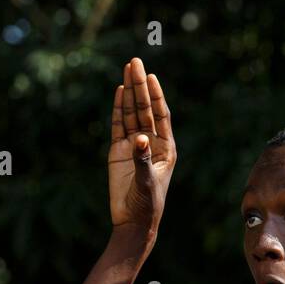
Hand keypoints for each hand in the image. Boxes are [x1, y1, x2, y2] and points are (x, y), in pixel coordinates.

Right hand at [108, 57, 176, 230]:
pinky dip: (118, 109)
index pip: (161, 116)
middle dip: (141, 86)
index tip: (152, 77)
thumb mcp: (147, 182)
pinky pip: (118, 125)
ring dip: (130, 92)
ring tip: (127, 69)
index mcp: (166, 149)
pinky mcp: (119, 152)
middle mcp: (152, 143)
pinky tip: (119, 91)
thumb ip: (143, 160)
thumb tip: (140, 139)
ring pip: (131, 114)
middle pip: (145, 109)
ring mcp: (135, 146)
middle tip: (135, 62)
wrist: (132, 221)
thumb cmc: (148, 205)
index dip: (156, 96)